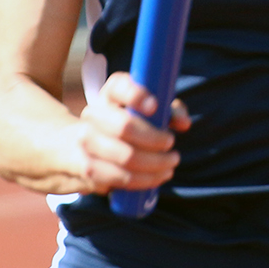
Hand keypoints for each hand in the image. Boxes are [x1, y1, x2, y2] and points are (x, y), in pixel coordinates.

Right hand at [70, 71, 189, 193]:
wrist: (96, 145)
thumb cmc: (135, 123)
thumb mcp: (153, 111)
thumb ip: (171, 111)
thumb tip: (183, 122)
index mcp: (111, 94)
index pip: (118, 87)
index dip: (136, 95)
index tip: (155, 106)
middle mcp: (93, 114)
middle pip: (124, 127)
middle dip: (154, 139)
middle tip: (171, 143)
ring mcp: (85, 141)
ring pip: (124, 156)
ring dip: (154, 164)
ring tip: (170, 164)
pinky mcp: (87, 167)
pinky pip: (118, 178)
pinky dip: (143, 180)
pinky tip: (157, 177)